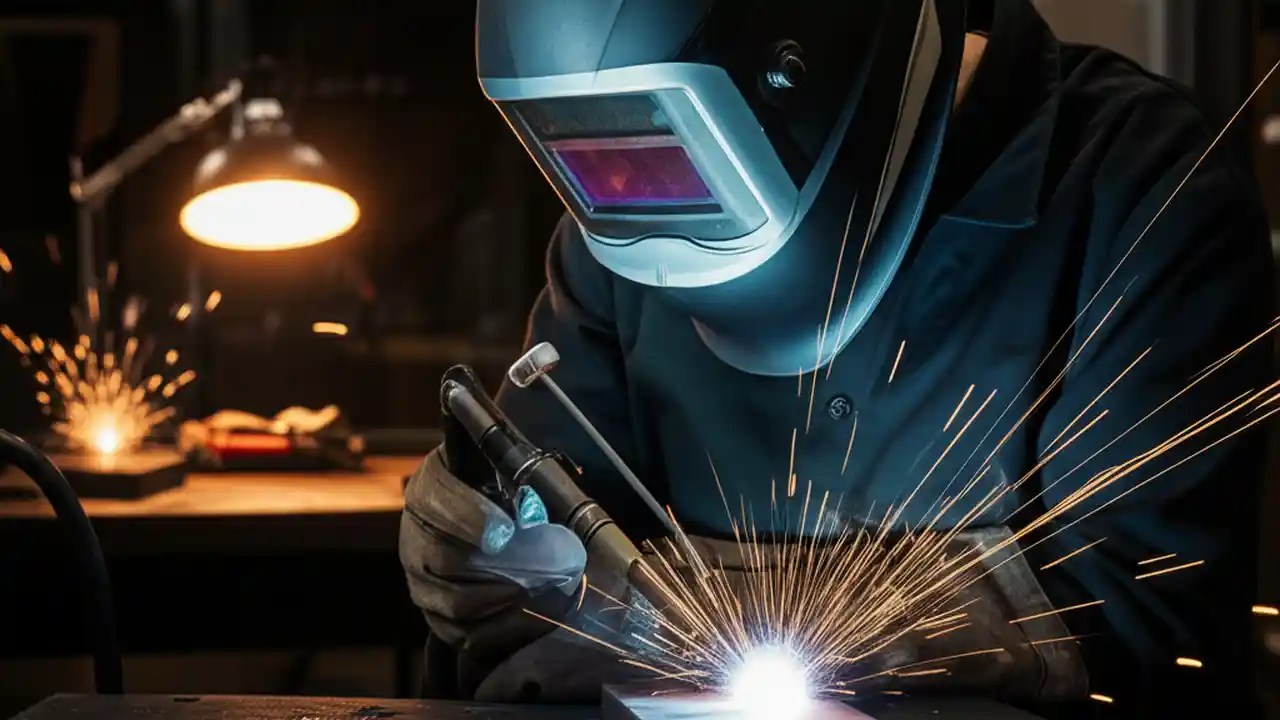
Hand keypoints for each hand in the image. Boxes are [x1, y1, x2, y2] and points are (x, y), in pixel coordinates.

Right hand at [399, 446, 586, 659]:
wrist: (484, 530)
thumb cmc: (494, 487)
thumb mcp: (490, 456)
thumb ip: (483, 432)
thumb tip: (455, 381)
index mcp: (427, 491)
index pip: (437, 506)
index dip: (472, 519)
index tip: (508, 530)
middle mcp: (414, 539)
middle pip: (447, 560)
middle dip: (504, 566)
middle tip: (551, 567)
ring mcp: (422, 583)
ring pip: (457, 602)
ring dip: (511, 599)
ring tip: (555, 589)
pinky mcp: (438, 619)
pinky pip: (469, 634)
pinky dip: (509, 628)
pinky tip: (544, 614)